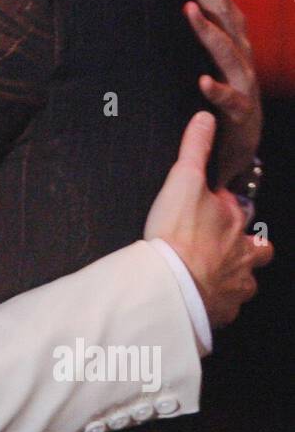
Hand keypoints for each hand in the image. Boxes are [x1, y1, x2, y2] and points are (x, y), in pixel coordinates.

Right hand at [144, 111, 271, 328]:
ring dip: (231, 279)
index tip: (211, 209)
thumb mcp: (184, 180)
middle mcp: (244, 257)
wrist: (173, 285)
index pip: (242, 212)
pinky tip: (198, 300)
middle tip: (220, 248)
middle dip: (246, 250)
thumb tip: (206, 118)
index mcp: (237, 223)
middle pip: (257, 252)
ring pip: (244, 283)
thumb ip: (195, 149)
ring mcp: (236, 288)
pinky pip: (224, 309)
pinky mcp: (223, 313)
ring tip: (208, 277)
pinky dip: (214, 304)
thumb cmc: (179, 235)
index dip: (227, 210)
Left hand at [177, 0, 261, 185]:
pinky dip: (216, 89)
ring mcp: (243, 78)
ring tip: (189, 10)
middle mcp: (241, 49)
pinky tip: (202, 81)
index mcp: (231, 32)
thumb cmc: (221, 89)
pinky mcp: (240, 110)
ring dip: (208, 30)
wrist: (242, 139)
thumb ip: (197, 20)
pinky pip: (228, 98)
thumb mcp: (209, 50)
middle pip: (222, 10)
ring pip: (228, 51)